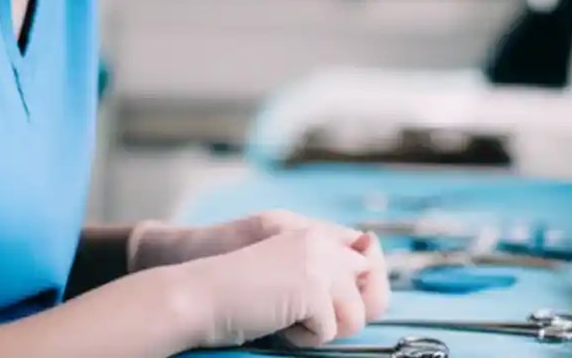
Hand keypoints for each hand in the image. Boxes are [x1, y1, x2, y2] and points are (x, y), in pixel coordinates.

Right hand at [172, 227, 373, 347]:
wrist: (198, 296)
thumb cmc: (233, 291)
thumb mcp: (285, 270)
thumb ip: (323, 268)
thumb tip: (368, 274)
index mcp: (312, 234)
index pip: (366, 255)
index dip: (367, 281)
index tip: (348, 297)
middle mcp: (320, 243)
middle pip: (373, 283)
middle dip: (349, 310)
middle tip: (310, 316)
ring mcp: (319, 264)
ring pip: (356, 314)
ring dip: (324, 327)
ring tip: (288, 317)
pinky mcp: (313, 289)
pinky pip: (328, 331)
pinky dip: (302, 337)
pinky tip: (276, 322)